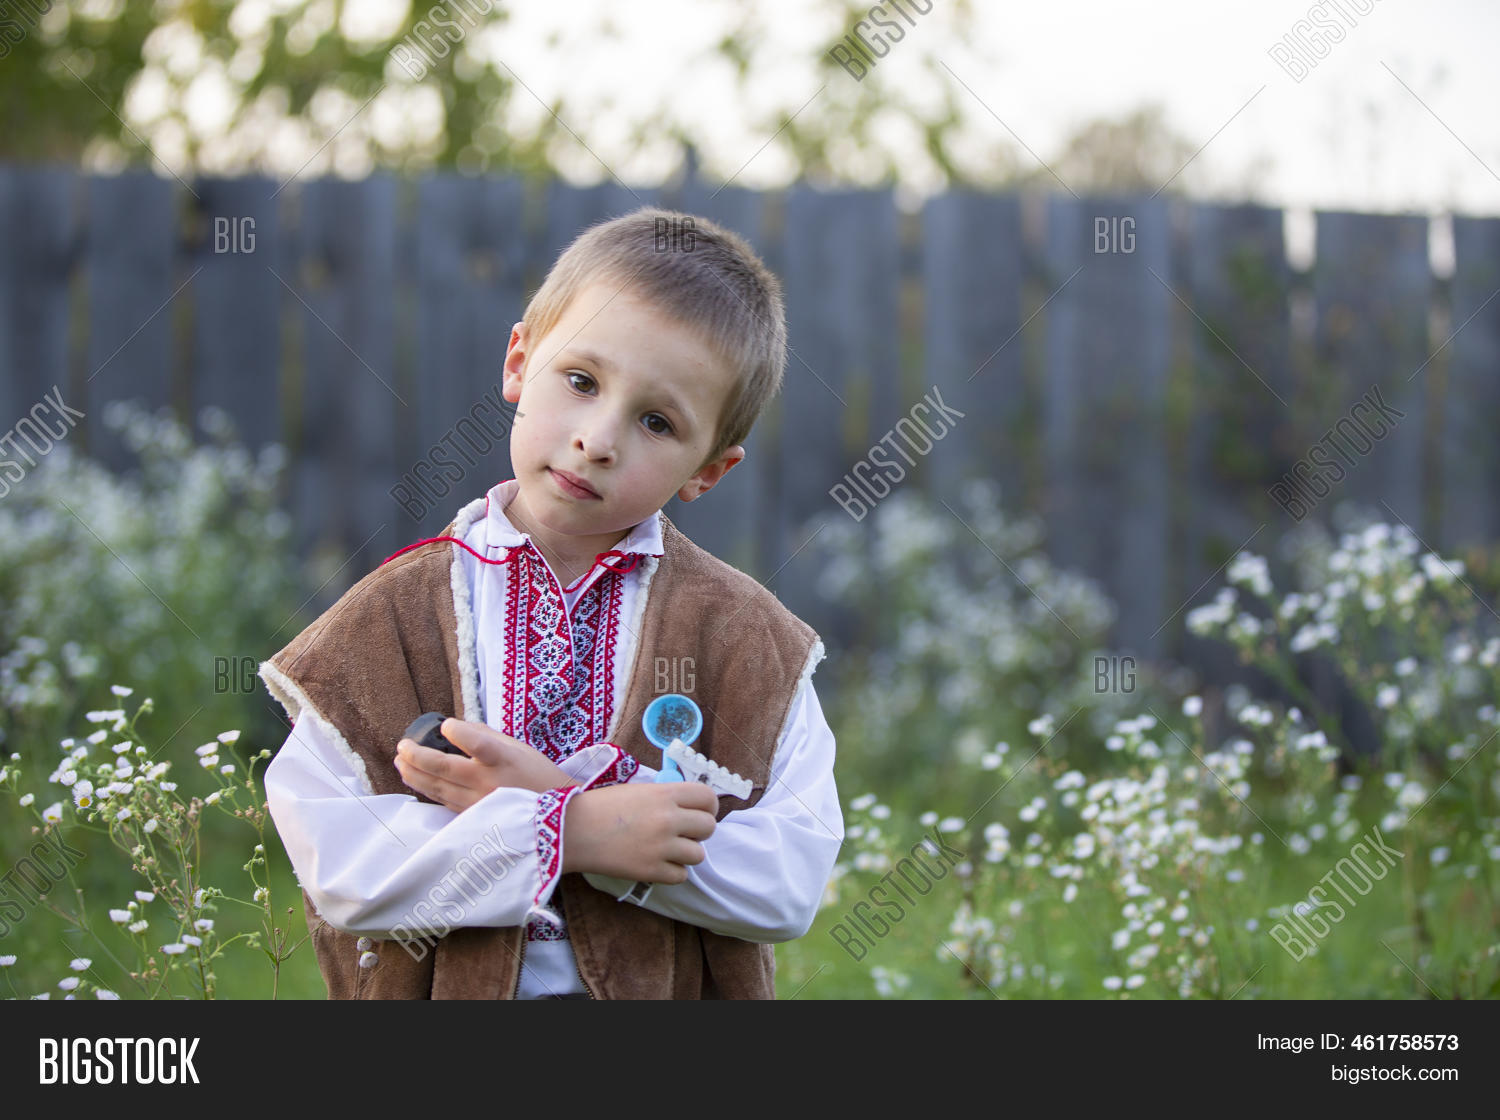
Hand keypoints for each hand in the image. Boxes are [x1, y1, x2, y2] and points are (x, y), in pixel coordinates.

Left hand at [393, 718, 572, 811]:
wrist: (556, 820)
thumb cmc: (539, 778)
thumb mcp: (519, 749)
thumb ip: (487, 736)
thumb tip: (457, 728)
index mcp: (503, 760)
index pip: (477, 743)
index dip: (458, 732)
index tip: (446, 726)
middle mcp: (488, 782)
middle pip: (444, 768)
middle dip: (416, 756)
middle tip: (402, 746)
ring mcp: (478, 803)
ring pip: (437, 788)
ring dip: (414, 774)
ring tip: (400, 762)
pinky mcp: (473, 818)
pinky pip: (444, 802)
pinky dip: (428, 790)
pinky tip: (417, 781)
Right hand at [561, 782, 717, 882]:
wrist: (571, 830)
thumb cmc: (600, 806)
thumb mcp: (638, 790)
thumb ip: (666, 797)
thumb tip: (690, 807)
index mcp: (664, 794)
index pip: (708, 797)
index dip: (708, 806)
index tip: (700, 812)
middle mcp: (667, 819)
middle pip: (708, 827)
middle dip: (698, 831)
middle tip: (683, 832)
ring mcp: (660, 846)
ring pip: (698, 855)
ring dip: (686, 853)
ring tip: (667, 849)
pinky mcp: (650, 871)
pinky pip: (681, 876)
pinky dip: (672, 872)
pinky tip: (657, 863)